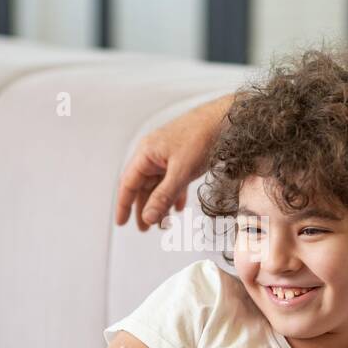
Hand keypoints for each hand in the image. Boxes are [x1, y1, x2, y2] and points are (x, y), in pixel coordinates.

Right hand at [114, 94, 232, 230]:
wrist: (225, 118)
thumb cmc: (201, 137)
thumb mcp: (181, 172)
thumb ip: (163, 196)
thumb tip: (148, 217)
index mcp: (146, 153)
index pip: (128, 183)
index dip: (124, 204)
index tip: (122, 222)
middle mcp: (153, 154)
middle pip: (142, 186)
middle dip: (143, 208)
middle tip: (144, 229)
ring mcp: (168, 155)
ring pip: (158, 184)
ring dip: (159, 204)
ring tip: (161, 223)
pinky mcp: (182, 157)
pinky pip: (172, 179)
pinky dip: (173, 195)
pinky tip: (177, 208)